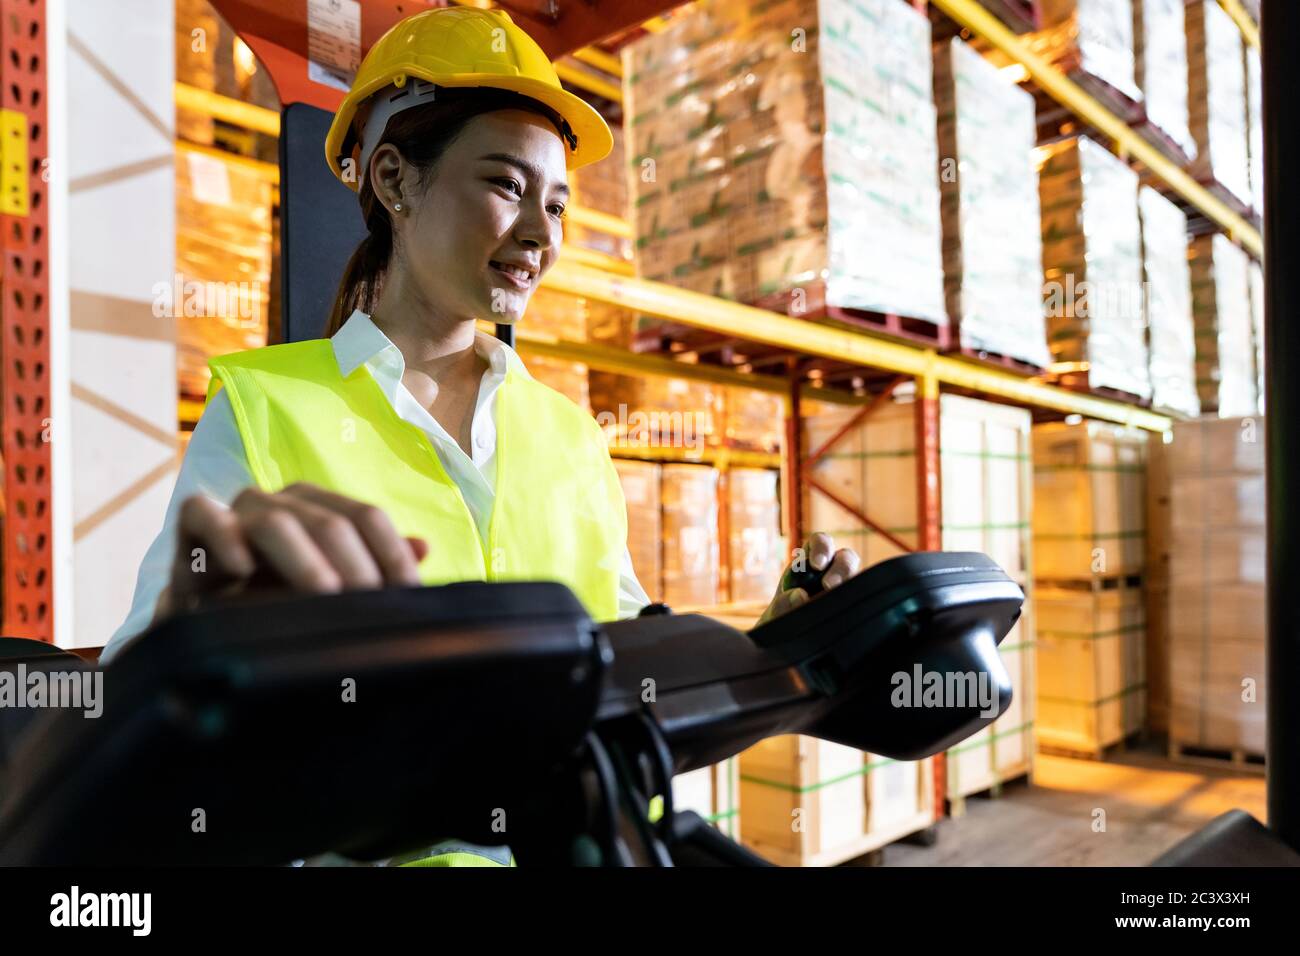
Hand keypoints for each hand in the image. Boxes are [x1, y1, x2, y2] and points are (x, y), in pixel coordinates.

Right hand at [152, 481, 427, 623]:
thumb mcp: (331, 593)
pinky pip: (201, 512)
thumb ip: (375, 570)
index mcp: (322, 508)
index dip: (391, 555)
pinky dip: (224, 537)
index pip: (368, 518)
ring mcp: (237, 511)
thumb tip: (424, 548)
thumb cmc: (275, 604)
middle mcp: (284, 501)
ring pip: (276, 521)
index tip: (409, 598)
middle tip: (369, 610)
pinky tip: (240, 571)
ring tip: (325, 598)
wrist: (205, 625)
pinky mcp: (190, 528)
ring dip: (305, 564)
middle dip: (356, 569)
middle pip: (330, 523)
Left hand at [756, 532, 859, 625]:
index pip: (820, 542)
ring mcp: (845, 587)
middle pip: (845, 557)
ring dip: (851, 585)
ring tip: (839, 602)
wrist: (789, 642)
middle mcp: (831, 570)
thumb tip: (801, 595)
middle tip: (829, 586)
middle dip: (841, 568)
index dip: (821, 548)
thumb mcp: (775, 616)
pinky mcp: (855, 603)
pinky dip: (858, 604)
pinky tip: (848, 617)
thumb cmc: (781, 623)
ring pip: (858, 578)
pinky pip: (864, 598)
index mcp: (808, 563)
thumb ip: (782, 605)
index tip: (816, 565)